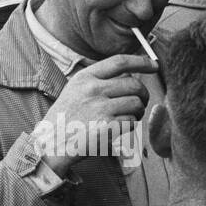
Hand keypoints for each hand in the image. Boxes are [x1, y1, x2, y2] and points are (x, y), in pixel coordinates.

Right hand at [36, 53, 155, 177]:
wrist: (51, 143)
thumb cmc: (65, 118)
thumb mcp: (74, 90)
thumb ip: (98, 81)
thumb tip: (130, 75)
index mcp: (85, 77)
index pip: (120, 61)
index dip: (141, 61)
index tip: (154, 65)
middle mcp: (93, 89)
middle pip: (134, 84)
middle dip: (143, 94)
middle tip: (140, 102)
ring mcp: (101, 108)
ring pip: (136, 103)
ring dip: (137, 112)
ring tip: (126, 117)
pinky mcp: (107, 127)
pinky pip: (132, 122)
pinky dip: (130, 126)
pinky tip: (118, 128)